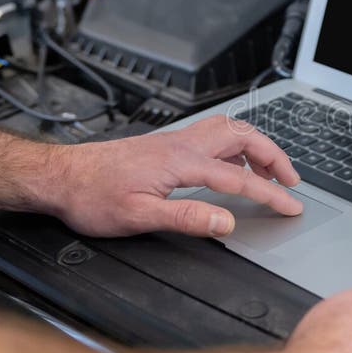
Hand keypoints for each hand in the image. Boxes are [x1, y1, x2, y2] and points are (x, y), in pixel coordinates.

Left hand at [47, 115, 301, 237]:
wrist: (61, 177)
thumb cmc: (92, 197)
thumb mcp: (138, 216)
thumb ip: (187, 217)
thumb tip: (226, 222)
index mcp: (182, 163)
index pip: (239, 179)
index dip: (270, 194)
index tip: (290, 206)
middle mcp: (182, 145)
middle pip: (243, 137)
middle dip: (274, 156)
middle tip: (291, 180)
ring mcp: (175, 141)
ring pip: (229, 130)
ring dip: (256, 147)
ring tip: (268, 172)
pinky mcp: (166, 145)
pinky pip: (213, 136)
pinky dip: (235, 147)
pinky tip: (231, 168)